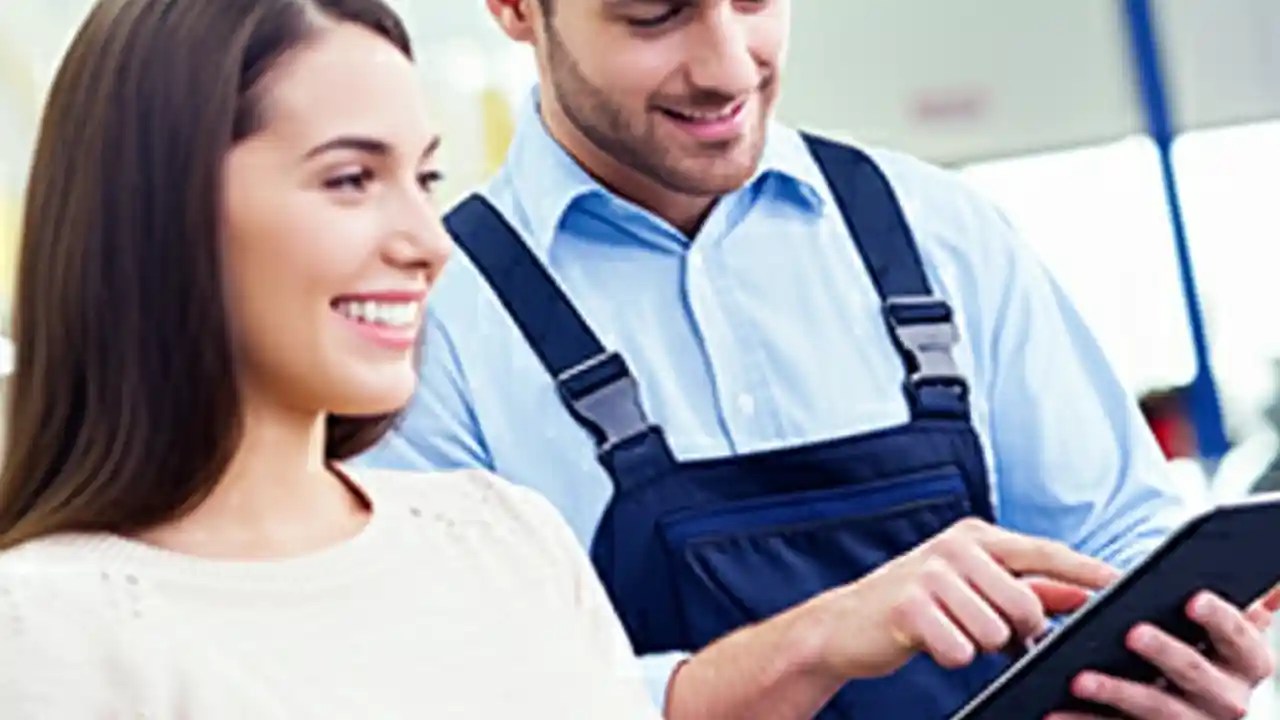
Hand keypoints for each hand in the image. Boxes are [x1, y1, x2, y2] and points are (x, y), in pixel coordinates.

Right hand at [802, 518, 1118, 679]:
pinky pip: (961, 651)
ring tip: (950, 631)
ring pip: (996, 632)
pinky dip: (951, 656)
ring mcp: (929, 574)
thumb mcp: (972, 587)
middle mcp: (953, 547)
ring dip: (978, 645)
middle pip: (1026, 604)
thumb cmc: (916, 605)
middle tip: (985, 629)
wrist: (844, 624)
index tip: (1123, 584)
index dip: (1085, 570)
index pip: (1043, 551)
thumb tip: (1084, 590)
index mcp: (973, 537)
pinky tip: (929, 642)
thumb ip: (1029, 587)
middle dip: (1016, 631)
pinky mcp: (909, 607)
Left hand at [1048, 585, 1279, 719]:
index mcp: (1248, 663)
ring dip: (1117, 692)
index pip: (1240, 638)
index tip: (1193, 598)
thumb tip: (1272, 582)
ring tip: (1079, 678)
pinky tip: (1055, 712)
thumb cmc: (1200, 651)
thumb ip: (1246, 607)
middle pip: (1196, 673)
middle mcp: (1228, 700)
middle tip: (1131, 632)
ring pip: (1157, 710)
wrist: (1187, 711)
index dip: (1220, 619)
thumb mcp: (1227, 632)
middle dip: (1165, 652)